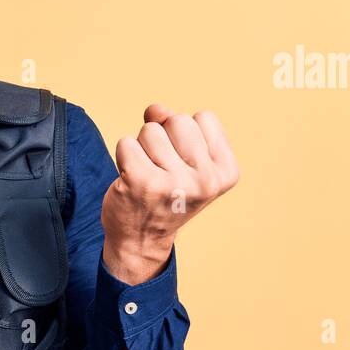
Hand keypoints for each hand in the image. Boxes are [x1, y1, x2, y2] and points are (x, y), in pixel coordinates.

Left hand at [101, 103, 239, 282]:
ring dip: (142, 147)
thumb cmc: (165, 193)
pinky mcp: (142, 183)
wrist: (141, 240)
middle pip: (177, 120)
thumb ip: (174, 125)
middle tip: (161, 169)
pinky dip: (123, 156)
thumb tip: (155, 109)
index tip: (182, 163)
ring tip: (146, 174)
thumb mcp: (185, 160)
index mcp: (226, 172)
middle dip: (163, 137)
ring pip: (150, 130)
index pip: (204, 117)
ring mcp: (174, 183)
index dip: (186, 134)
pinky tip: (130, 179)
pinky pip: (126, 143)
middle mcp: (205, 180)